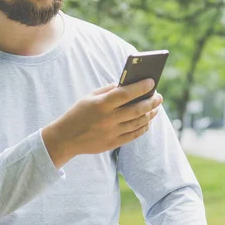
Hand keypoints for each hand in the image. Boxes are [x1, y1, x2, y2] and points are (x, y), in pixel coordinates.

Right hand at [42, 79, 162, 167]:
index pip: (126, 93)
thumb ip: (107, 90)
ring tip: (155, 107)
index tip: (152, 81)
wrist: (66, 138)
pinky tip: (147, 121)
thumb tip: (127, 84)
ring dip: (150, 114)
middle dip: (151, 101)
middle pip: (137, 109)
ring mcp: (111, 133)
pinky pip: (134, 135)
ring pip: (138, 123)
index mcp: (101, 104)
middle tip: (158, 96)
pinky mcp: (113, 143)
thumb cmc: (78, 113)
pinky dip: (143, 127)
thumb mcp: (89, 97)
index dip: (141, 87)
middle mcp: (108, 119)